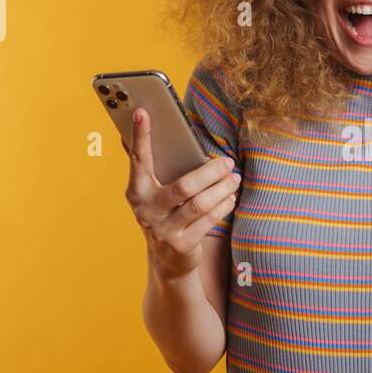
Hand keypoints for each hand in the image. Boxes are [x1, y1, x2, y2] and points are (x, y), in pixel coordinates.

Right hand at [121, 106, 239, 279]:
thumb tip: (145, 126)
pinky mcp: (181, 245)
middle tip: (228, 161)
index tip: (142, 111)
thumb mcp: (154, 194)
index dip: (140, 136)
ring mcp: (163, 230)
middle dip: (211, 171)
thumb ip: (153, 166)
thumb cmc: (165, 214)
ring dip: (222, 188)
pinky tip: (230, 198)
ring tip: (234, 178)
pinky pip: (209, 220)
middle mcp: (146, 210)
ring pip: (201, 203)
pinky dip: (223, 206)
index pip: (138, 159)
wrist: (168, 261)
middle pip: (184, 185)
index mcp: (136, 191)